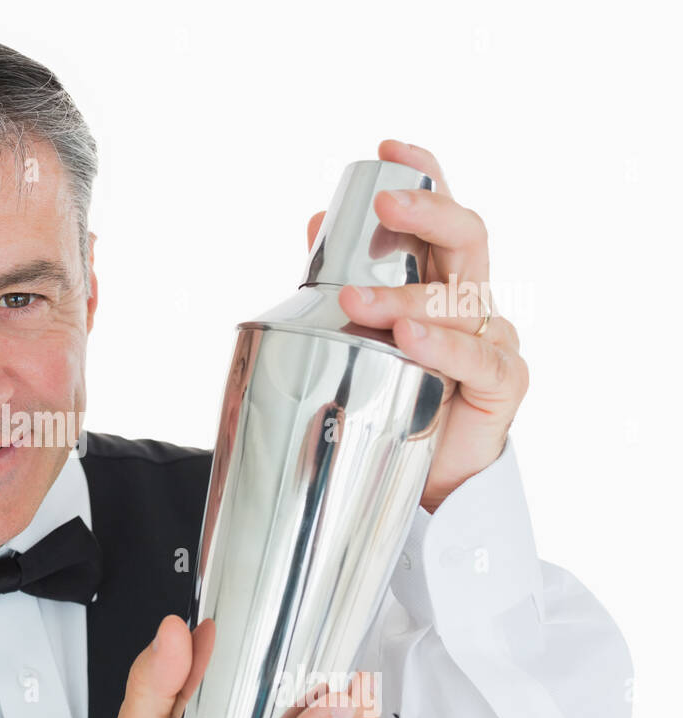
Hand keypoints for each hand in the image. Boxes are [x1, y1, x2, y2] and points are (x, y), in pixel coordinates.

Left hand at [306, 140, 527, 512]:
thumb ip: (343, 279)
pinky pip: (476, 357)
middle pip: (465, 238)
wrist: (422, 471)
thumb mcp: (359, 330)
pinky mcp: (503, 382)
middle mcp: (471, 297)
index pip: (441, 212)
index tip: (389, 145)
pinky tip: (410, 339)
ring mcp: (491, 337)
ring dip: (404, 297)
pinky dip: (440, 346)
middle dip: (427, 212)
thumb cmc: (391, 391)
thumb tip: (315, 223)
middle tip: (386, 201)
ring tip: (356, 301)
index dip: (425, 172)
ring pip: (457, 301)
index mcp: (440, 276)